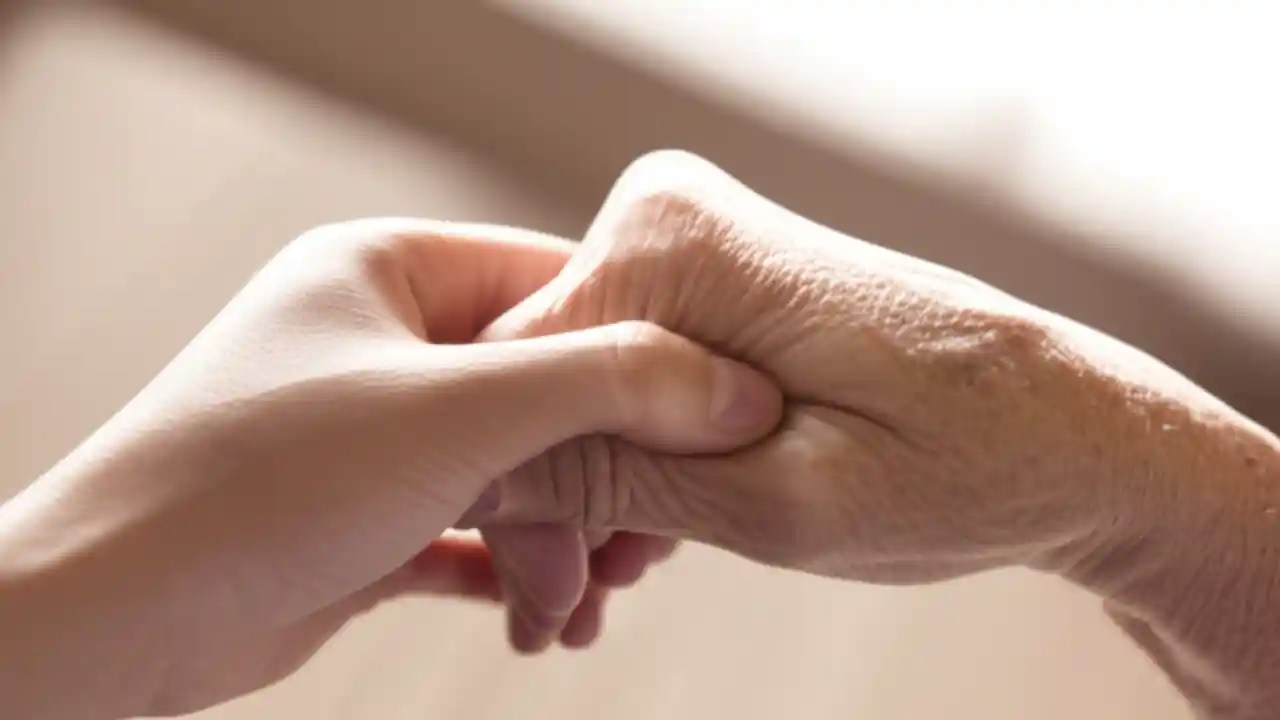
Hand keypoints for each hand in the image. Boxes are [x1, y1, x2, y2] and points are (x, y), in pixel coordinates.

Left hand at [0, 219, 780, 718]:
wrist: (116, 618)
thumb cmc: (259, 486)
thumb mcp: (463, 411)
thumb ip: (610, 383)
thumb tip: (735, 388)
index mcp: (389, 271)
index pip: (559, 281)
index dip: (647, 347)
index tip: (718, 412)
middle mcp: (379, 340)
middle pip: (545, 386)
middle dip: (607, 471)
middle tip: (651, 542)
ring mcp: (370, 431)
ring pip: (515, 468)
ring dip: (563, 535)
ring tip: (588, 601)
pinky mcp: (362, 513)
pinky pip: (471, 527)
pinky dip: (513, 570)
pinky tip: (542, 612)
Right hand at [481, 152, 1279, 715]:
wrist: (1072, 432)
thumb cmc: (968, 468)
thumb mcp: (781, 505)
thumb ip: (621, 481)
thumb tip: (487, 470)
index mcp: (680, 244)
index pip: (517, 376)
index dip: (515, 502)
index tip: (547, 603)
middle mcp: (673, 218)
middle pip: (544, 381)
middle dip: (553, 506)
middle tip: (569, 616)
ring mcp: (694, 244)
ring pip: (579, 386)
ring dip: (587, 493)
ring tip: (608, 595)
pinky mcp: (716, 283)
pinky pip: (628, 375)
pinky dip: (631, 459)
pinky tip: (644, 539)